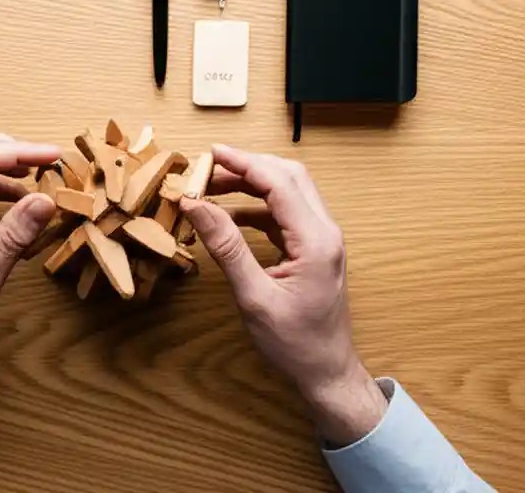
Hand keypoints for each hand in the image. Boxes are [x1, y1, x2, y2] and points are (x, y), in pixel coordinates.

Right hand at [179, 144, 387, 445]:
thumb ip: (226, 247)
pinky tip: (229, 216)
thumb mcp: (254, 297)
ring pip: (288, 191)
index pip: (279, 183)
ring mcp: (322, 239)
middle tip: (207, 169)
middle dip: (247, 166)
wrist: (327, 371)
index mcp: (316, 241)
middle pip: (288, 176)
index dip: (243, 163)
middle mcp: (325, 232)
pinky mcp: (314, 249)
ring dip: (252, 184)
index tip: (210, 153)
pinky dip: (257, 207)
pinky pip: (286, 214)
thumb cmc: (295, 344)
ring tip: (212, 188)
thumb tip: (198, 207)